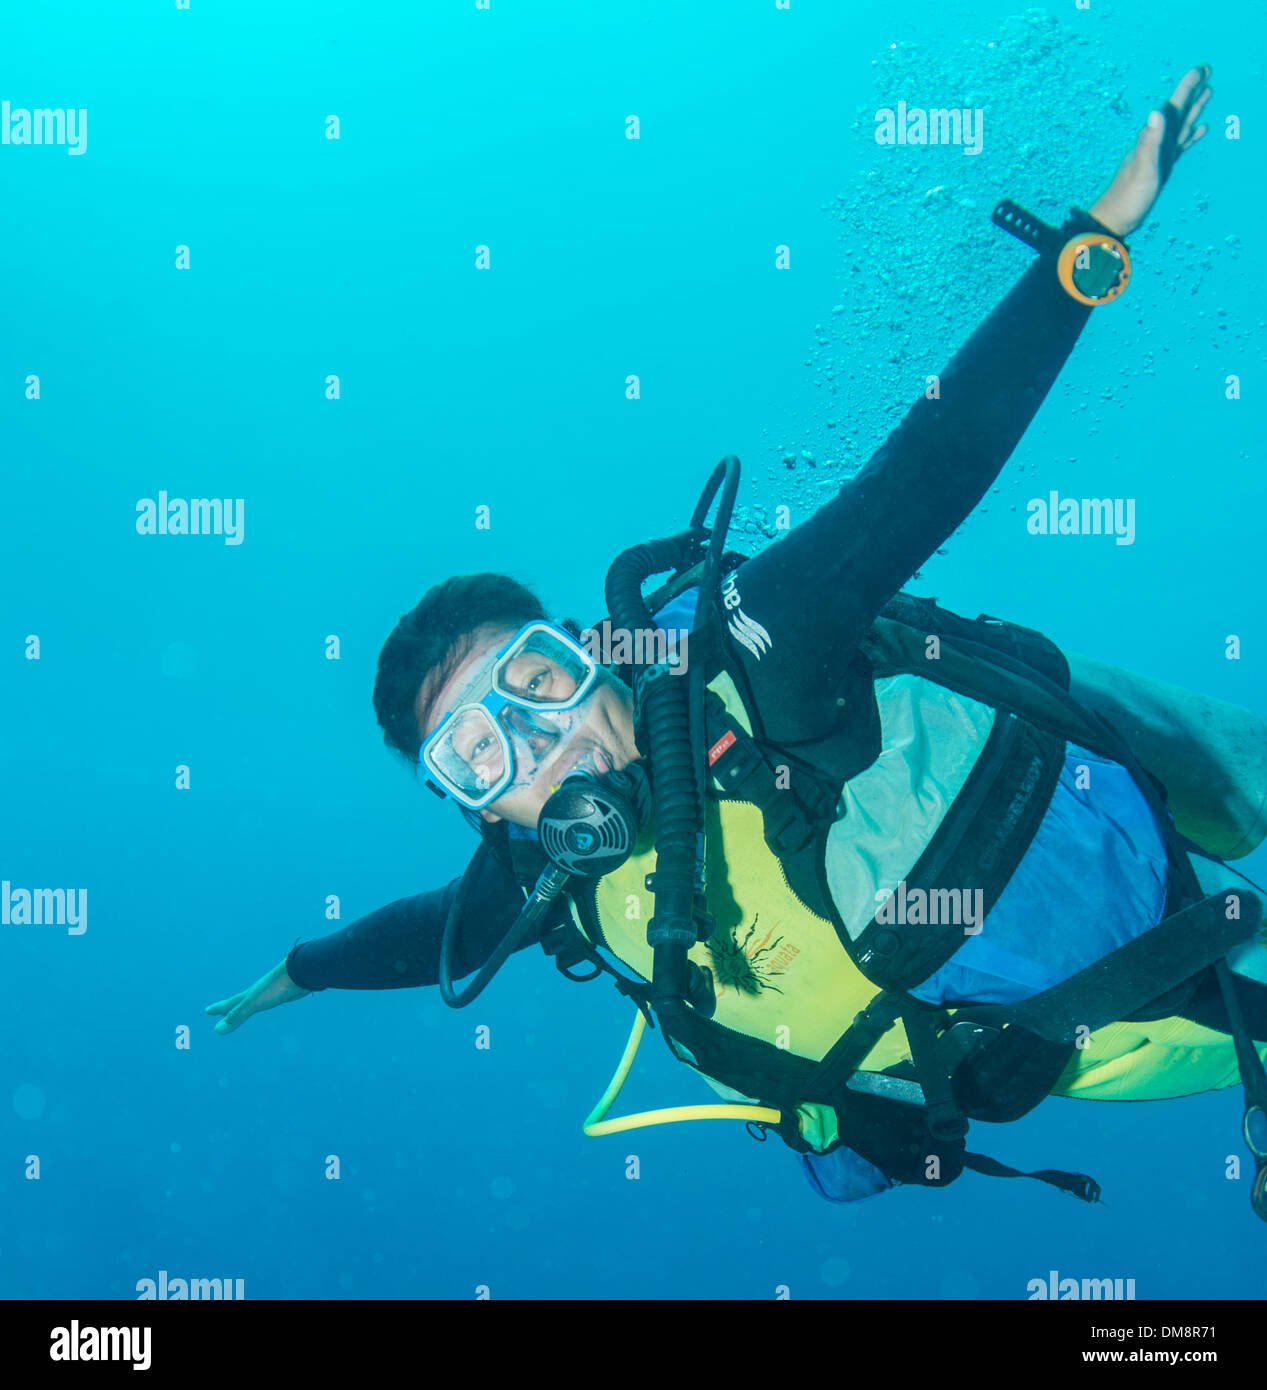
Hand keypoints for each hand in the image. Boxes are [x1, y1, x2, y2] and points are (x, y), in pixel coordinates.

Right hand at [205, 959, 309, 1034]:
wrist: (301, 972)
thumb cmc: (276, 987)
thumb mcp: (253, 1003)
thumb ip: (237, 1016)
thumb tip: (216, 1030)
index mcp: (249, 995)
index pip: (230, 1004)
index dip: (218, 1009)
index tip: (207, 1011)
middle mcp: (257, 993)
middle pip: (240, 1002)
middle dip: (229, 1008)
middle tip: (220, 1012)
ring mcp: (270, 992)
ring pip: (255, 1001)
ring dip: (247, 1006)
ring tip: (245, 1008)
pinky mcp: (283, 993)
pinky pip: (270, 1000)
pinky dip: (265, 1002)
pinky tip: (270, 1001)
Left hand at [1089, 64, 1211, 237]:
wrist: (1115, 218)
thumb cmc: (1128, 196)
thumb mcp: (1142, 168)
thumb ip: (1150, 141)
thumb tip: (1156, 112)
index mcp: (1154, 139)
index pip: (1173, 108)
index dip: (1186, 88)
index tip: (1200, 69)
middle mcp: (1157, 143)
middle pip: (1179, 112)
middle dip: (1193, 92)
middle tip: (1207, 72)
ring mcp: (1159, 154)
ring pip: (1181, 125)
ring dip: (1193, 110)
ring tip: (1206, 94)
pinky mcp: (1161, 167)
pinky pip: (1179, 145)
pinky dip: (1190, 136)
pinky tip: (1198, 131)